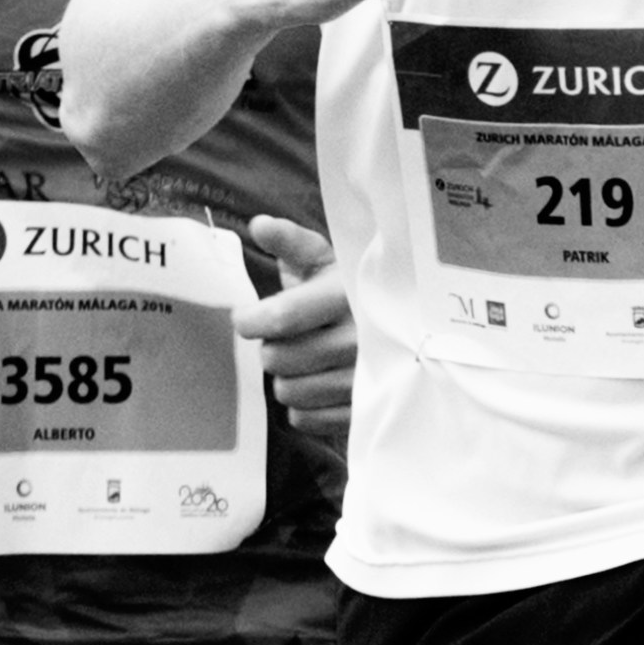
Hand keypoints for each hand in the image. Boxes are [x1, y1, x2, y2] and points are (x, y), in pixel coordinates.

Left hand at [234, 212, 355, 447]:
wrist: (398, 329)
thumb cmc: (346, 291)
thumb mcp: (325, 261)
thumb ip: (291, 243)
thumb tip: (261, 225)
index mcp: (348, 295)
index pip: (282, 316)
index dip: (250, 320)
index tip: (245, 318)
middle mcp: (363, 338)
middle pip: (277, 358)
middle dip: (270, 348)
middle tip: (285, 339)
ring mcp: (366, 379)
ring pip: (288, 391)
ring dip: (286, 377)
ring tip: (305, 359)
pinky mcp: (363, 411)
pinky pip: (305, 419)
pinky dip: (302, 405)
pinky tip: (317, 382)